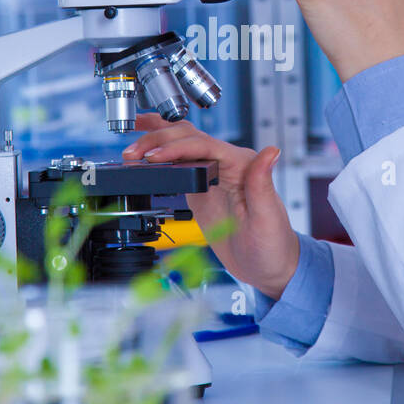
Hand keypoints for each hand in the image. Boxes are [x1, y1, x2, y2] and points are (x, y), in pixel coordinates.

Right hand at [121, 113, 299, 299]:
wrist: (267, 266)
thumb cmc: (272, 246)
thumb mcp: (268, 219)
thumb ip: (263, 184)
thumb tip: (270, 151)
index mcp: (243, 166)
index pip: (204, 146)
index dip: (176, 147)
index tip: (154, 156)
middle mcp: (227, 164)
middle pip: (188, 137)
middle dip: (159, 140)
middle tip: (134, 154)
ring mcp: (212, 174)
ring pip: (180, 143)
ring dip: (155, 141)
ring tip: (130, 148)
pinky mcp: (200, 187)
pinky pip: (177, 162)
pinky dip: (159, 155)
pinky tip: (143, 153)